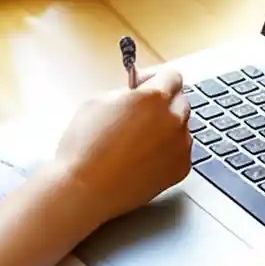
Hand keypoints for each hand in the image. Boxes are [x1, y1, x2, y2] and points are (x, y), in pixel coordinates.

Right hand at [53, 67, 191, 223]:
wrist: (84, 189)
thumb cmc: (84, 147)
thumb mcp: (99, 101)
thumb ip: (127, 92)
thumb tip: (136, 93)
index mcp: (154, 97)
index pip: (172, 76)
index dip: (154, 78)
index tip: (143, 86)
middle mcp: (174, 120)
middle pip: (179, 100)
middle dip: (161, 103)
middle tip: (138, 113)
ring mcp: (180, 147)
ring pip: (180, 128)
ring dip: (165, 128)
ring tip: (137, 140)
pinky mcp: (180, 170)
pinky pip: (180, 151)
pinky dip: (166, 151)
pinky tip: (142, 157)